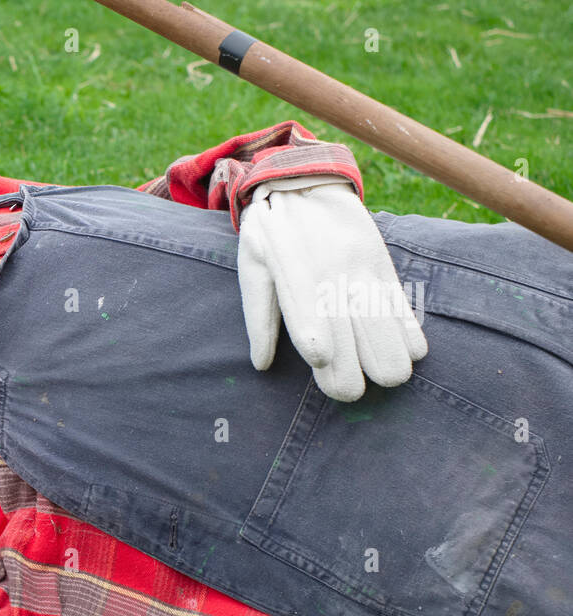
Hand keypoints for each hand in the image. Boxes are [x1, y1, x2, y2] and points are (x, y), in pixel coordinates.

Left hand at [237, 177, 427, 401]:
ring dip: (388, 364)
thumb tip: (261, 365)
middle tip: (346, 388)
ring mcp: (363, 273)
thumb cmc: (270, 233)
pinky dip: (409, 338)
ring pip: (389, 334)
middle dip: (352, 379)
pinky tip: (406, 351)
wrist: (306, 181)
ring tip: (379, 375)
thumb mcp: (253, 268)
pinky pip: (404, 311)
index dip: (322, 350)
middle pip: (356, 343)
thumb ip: (258, 318)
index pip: (312, 323)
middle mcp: (333, 279)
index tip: (324, 363)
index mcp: (296, 280)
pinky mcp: (383, 266)